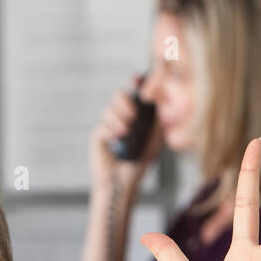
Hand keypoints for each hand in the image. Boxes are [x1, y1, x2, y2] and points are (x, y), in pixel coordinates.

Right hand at [89, 73, 164, 201]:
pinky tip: (117, 138)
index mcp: (136, 112)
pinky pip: (102, 125)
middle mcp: (121, 116)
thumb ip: (158, 116)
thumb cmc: (142, 159)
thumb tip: (162, 98)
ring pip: (108, 108)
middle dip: (125, 101)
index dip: (136, 82)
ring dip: (118, 118)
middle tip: (132, 115)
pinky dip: (111, 130)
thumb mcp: (156, 134)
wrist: (126, 181)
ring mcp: (108, 125)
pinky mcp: (98, 135)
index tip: (136, 79)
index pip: (134, 91)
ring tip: (126, 131)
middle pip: (118, 94)